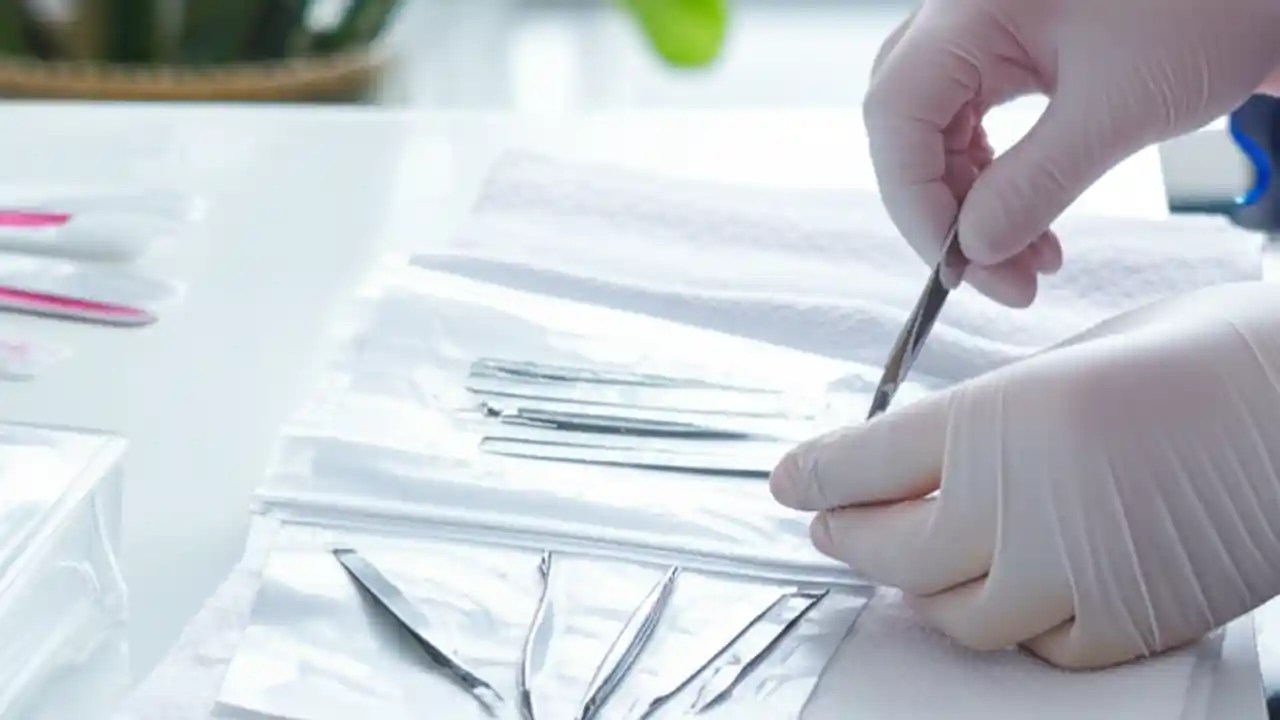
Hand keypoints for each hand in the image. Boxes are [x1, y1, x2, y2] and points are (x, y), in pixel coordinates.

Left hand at [771, 283, 1279, 667]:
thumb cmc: (1216, 358)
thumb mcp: (1077, 355)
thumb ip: (992, 414)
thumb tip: (925, 450)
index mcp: (1004, 418)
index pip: (863, 462)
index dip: (815, 473)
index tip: (792, 479)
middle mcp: (1025, 505)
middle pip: (889, 548)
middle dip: (848, 533)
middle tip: (832, 521)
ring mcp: (1074, 577)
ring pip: (950, 612)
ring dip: (917, 585)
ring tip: (908, 560)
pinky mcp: (1126, 624)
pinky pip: (1032, 645)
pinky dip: (1006, 621)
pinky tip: (1004, 590)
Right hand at [866, 0, 1279, 306]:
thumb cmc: (1208, 8)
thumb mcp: (1118, 110)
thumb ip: (1035, 185)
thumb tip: (974, 251)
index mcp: (969, 8)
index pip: (897, 114)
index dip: (915, 202)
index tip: (959, 267)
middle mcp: (961, 14)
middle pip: (909, 128)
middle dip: (946, 213)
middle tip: (998, 276)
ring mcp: (982, 28)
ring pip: (938, 133)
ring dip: (974, 206)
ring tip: (1031, 259)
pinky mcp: (1008, 48)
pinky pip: (972, 122)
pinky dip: (996, 181)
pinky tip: (1032, 221)